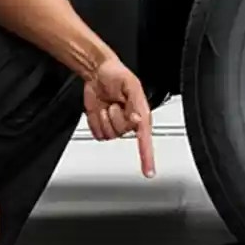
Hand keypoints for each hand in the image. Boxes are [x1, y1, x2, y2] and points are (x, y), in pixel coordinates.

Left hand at [83, 56, 155, 177]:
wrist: (97, 73)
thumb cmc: (116, 75)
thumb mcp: (131, 84)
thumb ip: (136, 102)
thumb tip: (138, 119)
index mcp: (141, 113)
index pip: (145, 138)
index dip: (147, 156)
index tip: (149, 171)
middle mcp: (129, 123)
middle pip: (122, 133)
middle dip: (116, 117)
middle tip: (115, 103)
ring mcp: (114, 127)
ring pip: (109, 135)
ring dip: (104, 118)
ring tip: (107, 104)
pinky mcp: (101, 127)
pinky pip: (97, 134)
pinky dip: (95, 121)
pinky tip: (100, 110)